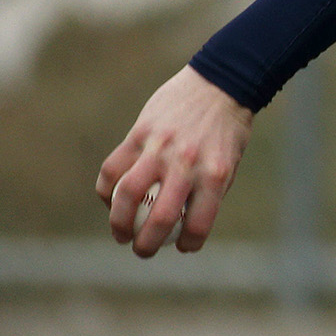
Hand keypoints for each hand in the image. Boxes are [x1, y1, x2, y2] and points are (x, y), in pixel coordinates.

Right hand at [95, 66, 253, 256]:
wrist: (221, 84)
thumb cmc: (227, 128)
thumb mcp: (229, 162)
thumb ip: (207, 190)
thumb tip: (185, 224)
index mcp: (216, 175)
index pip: (198, 223)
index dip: (189, 243)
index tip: (184, 248)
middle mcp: (187, 164)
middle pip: (158, 218)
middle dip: (146, 244)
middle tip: (142, 251)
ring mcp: (159, 148)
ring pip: (126, 195)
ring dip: (117, 223)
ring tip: (120, 233)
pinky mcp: (139, 134)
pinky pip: (113, 169)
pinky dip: (106, 190)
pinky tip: (111, 200)